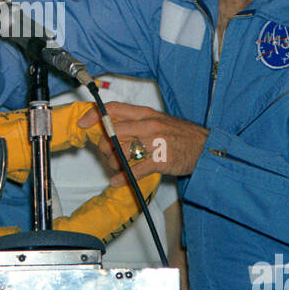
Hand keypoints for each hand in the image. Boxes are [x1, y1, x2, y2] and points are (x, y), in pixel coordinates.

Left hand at [78, 101, 207, 183]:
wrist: (205, 148)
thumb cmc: (180, 135)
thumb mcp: (159, 120)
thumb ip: (137, 121)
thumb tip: (112, 126)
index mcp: (146, 113)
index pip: (115, 109)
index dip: (95, 114)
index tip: (83, 123)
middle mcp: (149, 125)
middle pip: (113, 132)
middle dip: (104, 145)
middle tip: (106, 153)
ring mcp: (155, 143)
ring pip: (122, 151)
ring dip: (114, 162)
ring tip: (116, 167)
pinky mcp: (161, 160)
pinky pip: (135, 170)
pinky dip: (123, 177)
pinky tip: (118, 181)